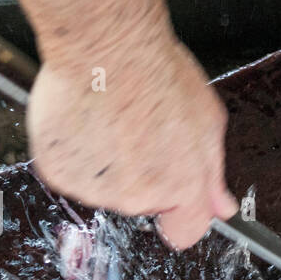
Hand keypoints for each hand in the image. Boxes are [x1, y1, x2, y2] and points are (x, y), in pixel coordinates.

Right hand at [27, 30, 236, 247]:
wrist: (107, 47)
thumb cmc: (158, 73)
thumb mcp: (207, 120)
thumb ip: (213, 172)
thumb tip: (221, 206)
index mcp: (181, 185)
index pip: (185, 232)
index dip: (182, 212)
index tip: (177, 197)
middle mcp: (137, 196)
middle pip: (143, 201)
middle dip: (146, 171)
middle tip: (142, 129)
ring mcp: (94, 188)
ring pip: (105, 186)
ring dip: (109, 161)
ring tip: (114, 118)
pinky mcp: (59, 172)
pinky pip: (71, 171)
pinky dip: (77, 151)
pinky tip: (88, 119)